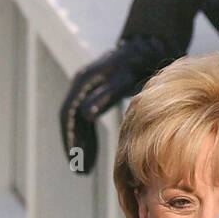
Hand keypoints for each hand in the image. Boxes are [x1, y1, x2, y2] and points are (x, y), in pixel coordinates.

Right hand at [59, 35, 166, 174]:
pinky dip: (90, 138)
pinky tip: (94, 155)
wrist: (149, 46)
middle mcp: (81, 88)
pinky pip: (88, 121)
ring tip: (85, 169)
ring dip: (82, 146)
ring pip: (79, 124)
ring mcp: (88, 92)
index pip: (69, 115)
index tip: (74, 158)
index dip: (70, 138)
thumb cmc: (138, 61)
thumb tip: (86, 115)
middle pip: (71, 122)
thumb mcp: (122, 78)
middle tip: (80, 171)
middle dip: (75, 147)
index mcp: (83, 83)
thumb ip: (105, 95)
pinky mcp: (97, 96)